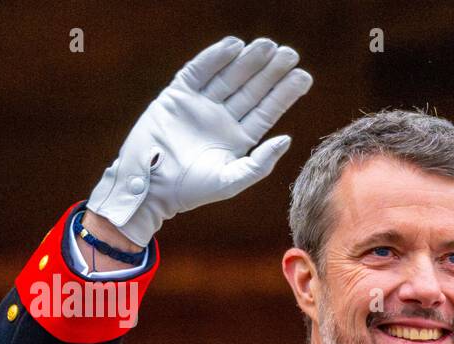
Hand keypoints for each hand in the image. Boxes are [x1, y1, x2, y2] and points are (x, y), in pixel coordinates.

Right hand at [87, 36, 312, 246]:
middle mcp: (223, 118)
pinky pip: (199, 71)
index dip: (285, 93)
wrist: (150, 186)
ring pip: (229, 77)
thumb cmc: (191, 189)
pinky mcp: (178, 95)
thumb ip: (259, 164)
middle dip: (270, 71)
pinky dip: (214, 58)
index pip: (267, 111)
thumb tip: (287, 139)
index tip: (303, 76)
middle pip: (252, 89)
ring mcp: (201, 104)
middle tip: (290, 53)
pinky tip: (233, 46)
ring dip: (248, 60)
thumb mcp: (230, 181)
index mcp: (239, 138)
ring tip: (267, 45)